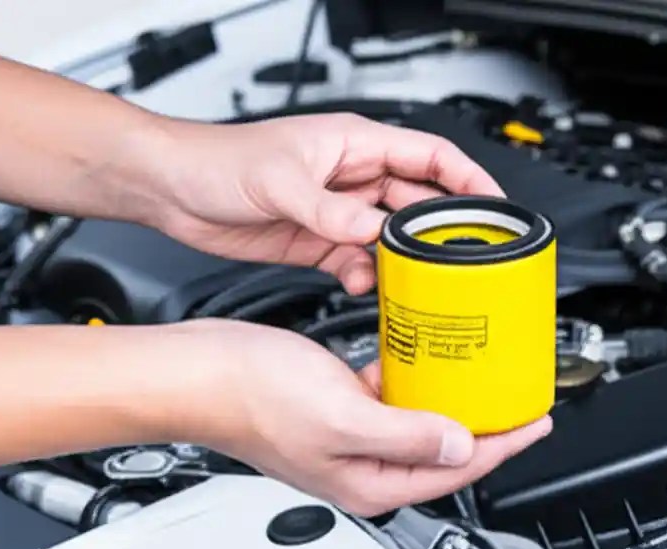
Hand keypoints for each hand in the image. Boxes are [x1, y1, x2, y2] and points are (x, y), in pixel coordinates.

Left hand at [147, 113, 502, 293]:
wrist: (171, 189)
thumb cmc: (217, 161)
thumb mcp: (281, 182)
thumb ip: (331, 211)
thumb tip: (374, 233)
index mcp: (356, 145)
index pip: (432, 157)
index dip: (469, 181)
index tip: (495, 208)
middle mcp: (353, 177)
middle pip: (418, 204)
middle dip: (439, 233)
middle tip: (458, 261)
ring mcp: (338, 211)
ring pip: (391, 239)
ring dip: (401, 263)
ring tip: (410, 282)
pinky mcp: (319, 241)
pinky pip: (359, 262)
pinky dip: (365, 278)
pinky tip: (361, 286)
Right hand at [182, 319, 550, 515]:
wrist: (200, 370)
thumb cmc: (251, 396)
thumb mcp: (344, 415)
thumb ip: (407, 433)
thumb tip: (460, 443)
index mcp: (368, 481)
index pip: (456, 469)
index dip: (503, 443)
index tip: (536, 419)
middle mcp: (362, 465)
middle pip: (445, 449)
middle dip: (487, 425)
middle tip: (520, 399)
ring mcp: (349, 437)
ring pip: (420, 422)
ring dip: (453, 400)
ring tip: (486, 377)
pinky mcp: (337, 406)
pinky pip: (392, 397)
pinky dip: (414, 379)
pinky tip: (424, 355)